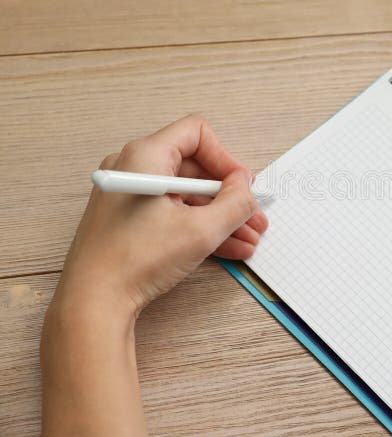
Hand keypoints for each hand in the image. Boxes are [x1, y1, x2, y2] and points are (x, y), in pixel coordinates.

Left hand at [57, 114, 267, 316]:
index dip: (226, 159)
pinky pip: (175, 213)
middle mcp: (135, 168)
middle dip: (230, 196)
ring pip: (189, 196)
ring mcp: (132, 195)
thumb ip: (235, 202)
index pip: (197, 134)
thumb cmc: (136, 261)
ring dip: (222, 217)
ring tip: (249, 240)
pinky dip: (201, 227)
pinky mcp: (131, 219)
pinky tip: (230, 249)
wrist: (94, 302)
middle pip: (196, 168)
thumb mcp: (202, 230)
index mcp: (146, 157)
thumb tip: (246, 186)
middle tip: (253, 217)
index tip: (242, 187)